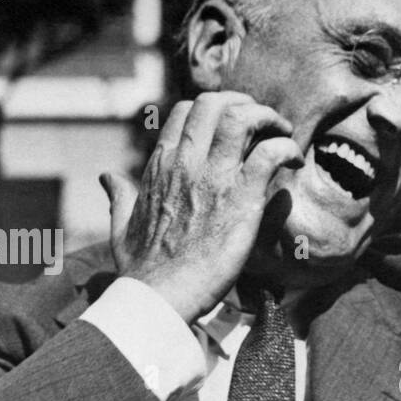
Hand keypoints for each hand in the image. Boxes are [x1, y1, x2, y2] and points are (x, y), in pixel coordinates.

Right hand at [99, 92, 302, 322]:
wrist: (159, 297)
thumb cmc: (142, 270)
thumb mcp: (121, 227)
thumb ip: (118, 197)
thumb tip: (106, 178)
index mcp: (160, 166)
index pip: (185, 111)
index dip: (214, 109)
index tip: (232, 126)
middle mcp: (186, 163)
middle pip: (215, 104)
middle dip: (244, 103)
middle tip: (263, 123)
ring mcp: (214, 178)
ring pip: (242, 117)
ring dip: (269, 118)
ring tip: (282, 132)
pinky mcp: (242, 199)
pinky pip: (270, 153)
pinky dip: (287, 148)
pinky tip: (294, 160)